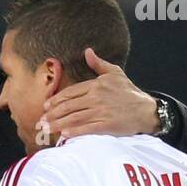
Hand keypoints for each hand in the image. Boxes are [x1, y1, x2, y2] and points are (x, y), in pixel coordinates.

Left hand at [40, 48, 158, 139]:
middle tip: (41, 121)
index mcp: (96, 85)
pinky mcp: (106, 125)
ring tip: (47, 129)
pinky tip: (64, 134)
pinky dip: (74, 131)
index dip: (57, 100)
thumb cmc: (129, 92)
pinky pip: (87, 128)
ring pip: (75, 118)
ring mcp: (101, 111)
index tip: (46, 106)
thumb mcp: (115, 73)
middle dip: (53, 114)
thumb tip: (87, 52)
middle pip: (69, 106)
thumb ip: (99, 64)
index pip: (71, 92)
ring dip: (59, 124)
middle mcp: (97, 97)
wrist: (145, 109)